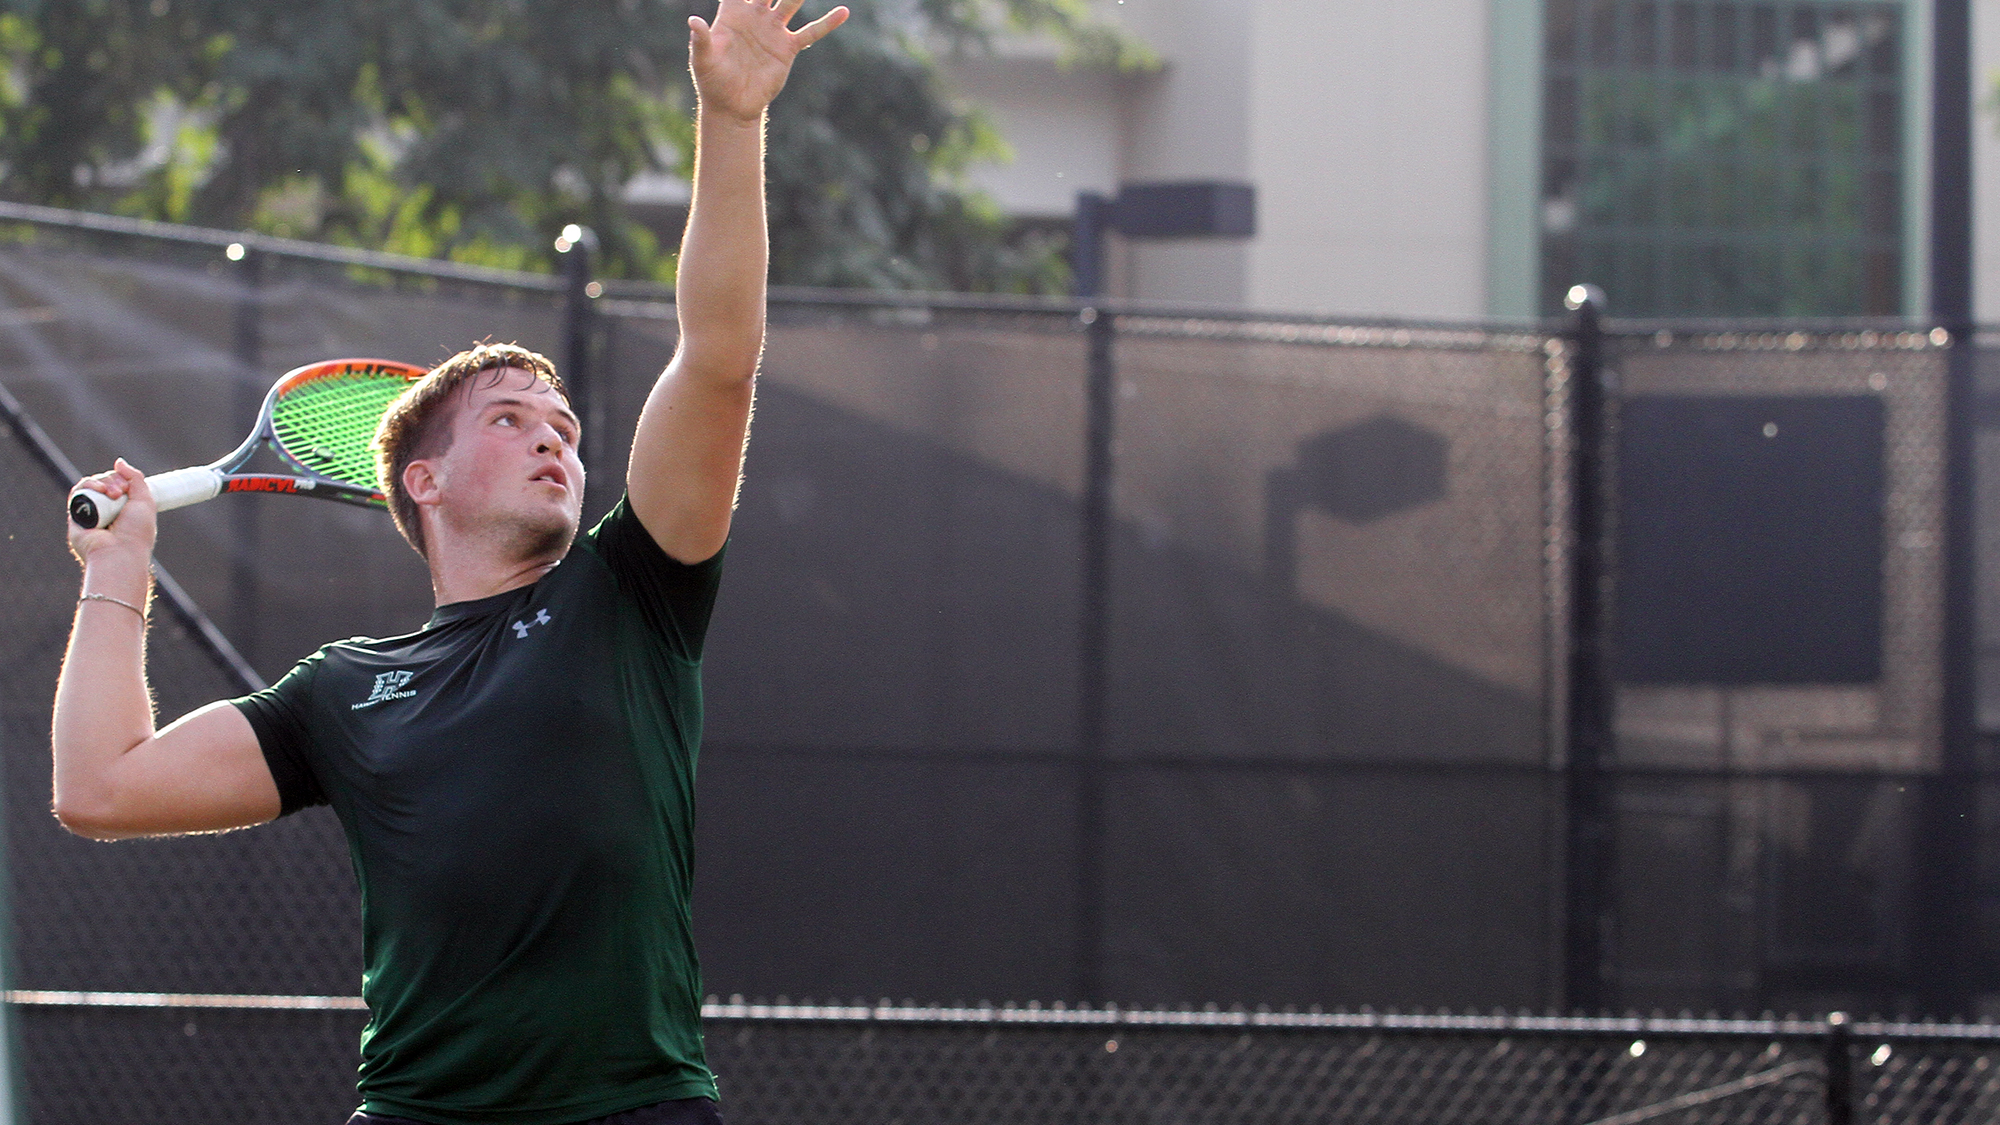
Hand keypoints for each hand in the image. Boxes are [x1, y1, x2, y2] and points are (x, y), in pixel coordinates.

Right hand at [68, 459, 157, 571]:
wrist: (119, 552)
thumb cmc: (136, 533)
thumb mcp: (145, 501)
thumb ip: (135, 479)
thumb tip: (119, 461)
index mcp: (124, 509)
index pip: (119, 484)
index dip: (123, 479)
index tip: (128, 487)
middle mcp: (107, 511)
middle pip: (105, 482)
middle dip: (113, 481)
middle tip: (120, 493)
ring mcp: (90, 513)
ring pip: (90, 485)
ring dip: (102, 483)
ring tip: (112, 494)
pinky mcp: (76, 516)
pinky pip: (77, 493)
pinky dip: (87, 486)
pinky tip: (99, 490)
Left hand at [690, 0, 848, 122]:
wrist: (732, 105)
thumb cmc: (712, 80)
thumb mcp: (702, 60)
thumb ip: (700, 39)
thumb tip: (693, 21)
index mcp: (733, 12)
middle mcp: (756, 15)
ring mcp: (774, 30)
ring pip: (792, 1)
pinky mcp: (788, 48)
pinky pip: (811, 32)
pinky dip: (827, 23)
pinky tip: (843, 12)